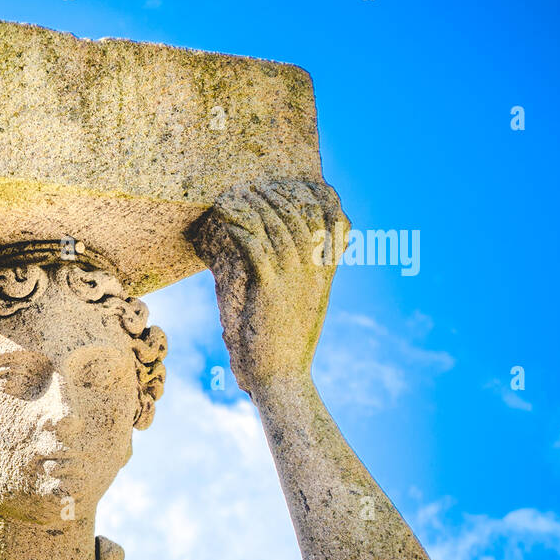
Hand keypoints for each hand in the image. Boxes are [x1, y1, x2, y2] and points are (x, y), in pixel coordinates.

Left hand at [198, 179, 348, 395]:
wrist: (283, 375)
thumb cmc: (287, 344)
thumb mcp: (303, 306)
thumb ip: (302, 280)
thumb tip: (287, 264)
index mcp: (324, 272)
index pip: (331, 221)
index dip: (312, 197)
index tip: (292, 184)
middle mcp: (313, 270)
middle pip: (299, 217)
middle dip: (275, 196)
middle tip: (254, 185)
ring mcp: (294, 278)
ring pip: (275, 227)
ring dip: (254, 206)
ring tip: (236, 194)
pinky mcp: (270, 288)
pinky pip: (256, 247)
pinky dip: (241, 227)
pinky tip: (228, 218)